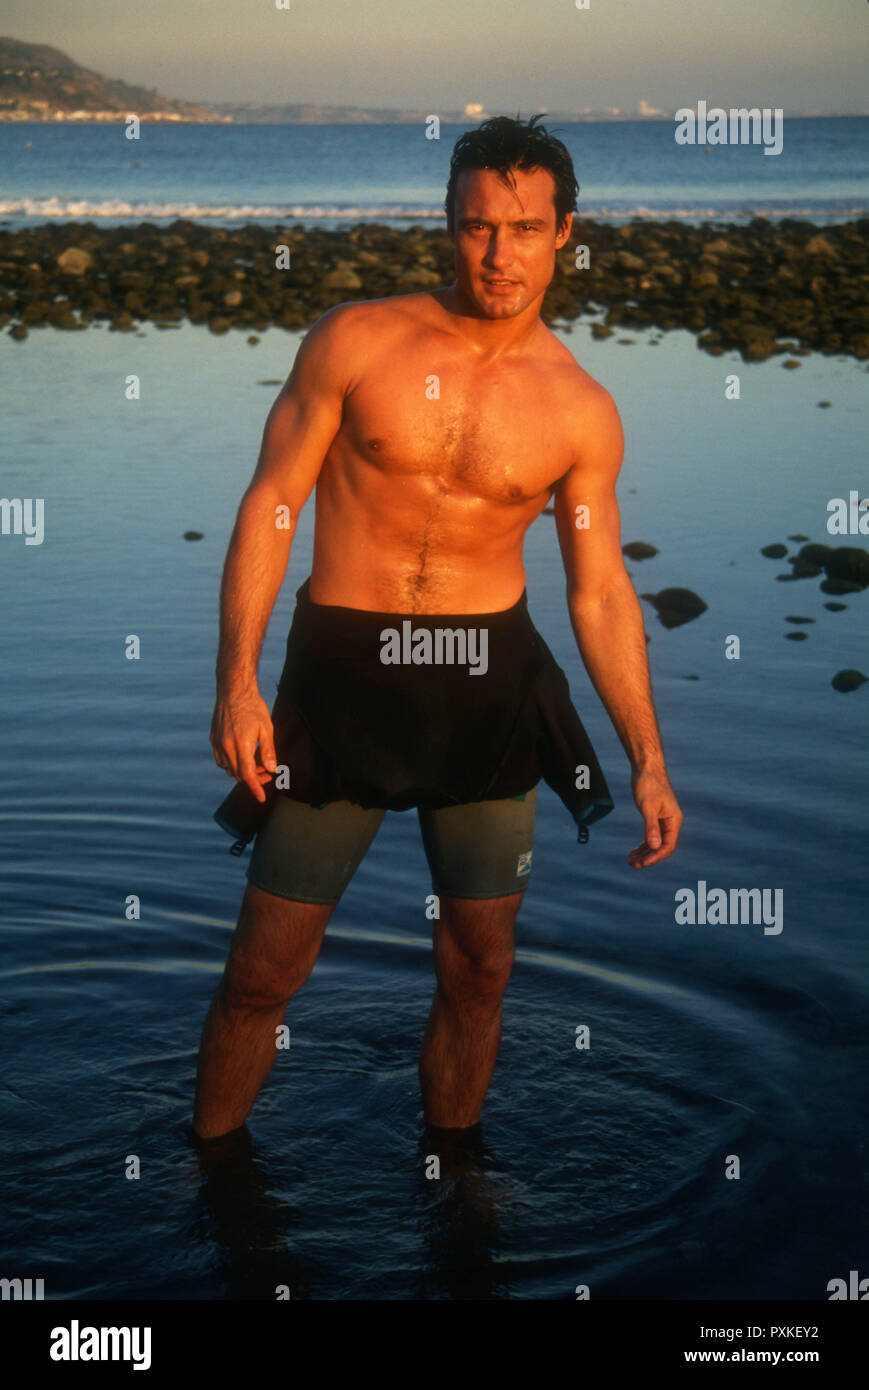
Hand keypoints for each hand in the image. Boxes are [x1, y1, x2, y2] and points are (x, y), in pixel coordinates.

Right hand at [210, 686, 276, 803]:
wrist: (233, 691)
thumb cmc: (253, 707)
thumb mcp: (266, 728)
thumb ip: (268, 751)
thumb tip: (272, 769)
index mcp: (241, 745)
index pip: (247, 775)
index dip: (255, 788)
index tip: (261, 798)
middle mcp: (226, 747)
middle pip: (238, 774)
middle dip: (253, 779)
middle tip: (267, 774)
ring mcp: (217, 743)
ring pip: (229, 768)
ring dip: (242, 772)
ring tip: (257, 764)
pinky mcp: (213, 739)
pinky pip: (221, 760)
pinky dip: (232, 764)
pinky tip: (243, 757)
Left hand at [628, 765, 682, 868]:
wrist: (646, 767)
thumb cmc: (648, 784)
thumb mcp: (648, 807)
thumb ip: (651, 827)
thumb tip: (655, 846)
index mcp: (674, 820)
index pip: (668, 846)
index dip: (655, 857)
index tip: (642, 863)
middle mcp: (671, 822)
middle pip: (662, 847)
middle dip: (648, 857)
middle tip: (632, 865)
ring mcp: (663, 820)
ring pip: (656, 842)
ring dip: (644, 853)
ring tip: (631, 861)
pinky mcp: (655, 816)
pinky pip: (652, 835)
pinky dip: (643, 844)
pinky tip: (634, 851)